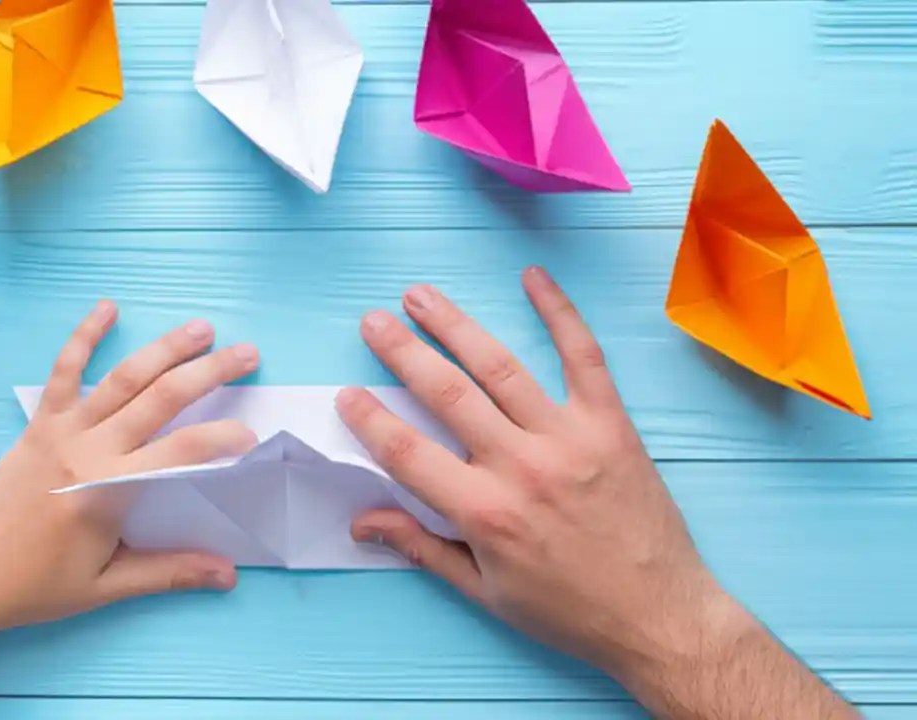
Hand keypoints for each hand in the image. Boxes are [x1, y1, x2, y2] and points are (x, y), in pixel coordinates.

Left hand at [0, 301, 259, 632]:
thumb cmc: (35, 585)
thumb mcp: (107, 585)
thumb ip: (169, 572)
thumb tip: (228, 575)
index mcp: (108, 491)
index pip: (182, 452)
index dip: (222, 438)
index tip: (251, 435)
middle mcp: (88, 450)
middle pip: (161, 398)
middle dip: (209, 372)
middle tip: (247, 354)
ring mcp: (62, 430)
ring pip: (122, 378)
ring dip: (165, 349)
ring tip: (202, 329)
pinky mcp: (39, 423)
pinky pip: (64, 371)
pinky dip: (84, 336)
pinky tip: (107, 308)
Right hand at [336, 269, 742, 684]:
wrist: (658, 616)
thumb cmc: (568, 611)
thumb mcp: (485, 592)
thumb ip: (421, 548)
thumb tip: (360, 522)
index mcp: (484, 513)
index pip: (408, 453)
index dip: (370, 421)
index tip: (346, 394)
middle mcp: (521, 468)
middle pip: (448, 395)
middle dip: (403, 353)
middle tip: (372, 321)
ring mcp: (569, 439)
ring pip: (501, 368)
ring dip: (456, 326)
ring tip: (420, 295)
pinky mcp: (610, 425)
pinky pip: (584, 357)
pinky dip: (559, 314)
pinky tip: (532, 278)